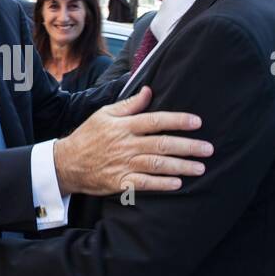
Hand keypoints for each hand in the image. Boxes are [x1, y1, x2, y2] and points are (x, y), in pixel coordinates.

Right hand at [52, 86, 211, 195]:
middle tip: (208, 149)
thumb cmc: (88, 136)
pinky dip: (161, 184)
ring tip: (200, 168)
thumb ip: (129, 104)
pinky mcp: (120, 182)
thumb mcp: (104, 114)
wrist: (66, 163)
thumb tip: (149, 91)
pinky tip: (177, 183)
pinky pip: (144, 184)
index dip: (178, 121)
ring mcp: (123, 164)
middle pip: (162, 144)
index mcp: (124, 125)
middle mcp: (126, 144)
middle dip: (188, 146)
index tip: (198, 122)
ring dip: (180, 166)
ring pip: (157, 164)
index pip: (156, 120)